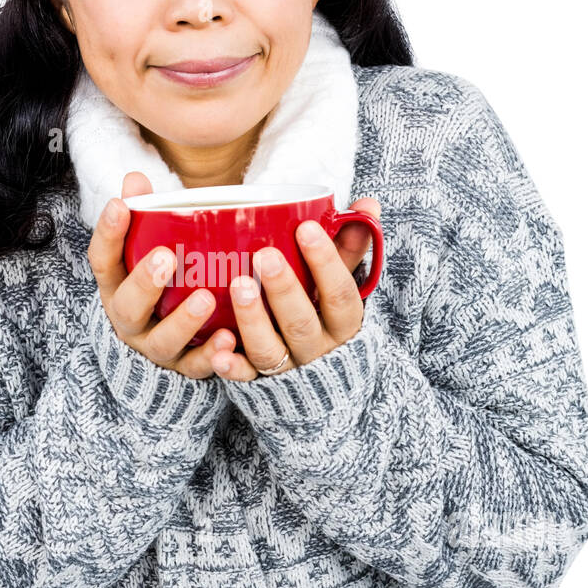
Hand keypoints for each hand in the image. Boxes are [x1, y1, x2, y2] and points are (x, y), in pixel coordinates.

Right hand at [87, 171, 236, 379]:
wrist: (163, 349)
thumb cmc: (161, 285)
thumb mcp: (148, 251)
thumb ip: (145, 217)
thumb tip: (136, 179)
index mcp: (117, 286)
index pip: (103, 260)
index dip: (107, 234)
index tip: (119, 205)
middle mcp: (130, 320)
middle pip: (128, 306)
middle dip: (145, 283)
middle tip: (166, 258)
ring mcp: (155, 347)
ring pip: (162, 341)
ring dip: (183, 321)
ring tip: (206, 298)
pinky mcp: (184, 368)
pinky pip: (196, 368)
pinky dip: (212, 356)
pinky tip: (230, 339)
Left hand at [209, 197, 381, 381]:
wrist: (323, 380)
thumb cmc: (325, 312)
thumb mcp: (342, 283)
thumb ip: (351, 245)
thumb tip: (368, 204)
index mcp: (343, 323)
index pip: (341, 294)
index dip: (327, 262)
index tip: (306, 228)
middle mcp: (318, 348)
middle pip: (302, 323)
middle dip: (284, 289)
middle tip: (264, 255)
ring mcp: (288, 368)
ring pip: (270, 350)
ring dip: (253, 319)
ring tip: (238, 284)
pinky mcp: (260, 382)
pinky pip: (245, 378)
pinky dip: (232, 367)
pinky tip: (219, 351)